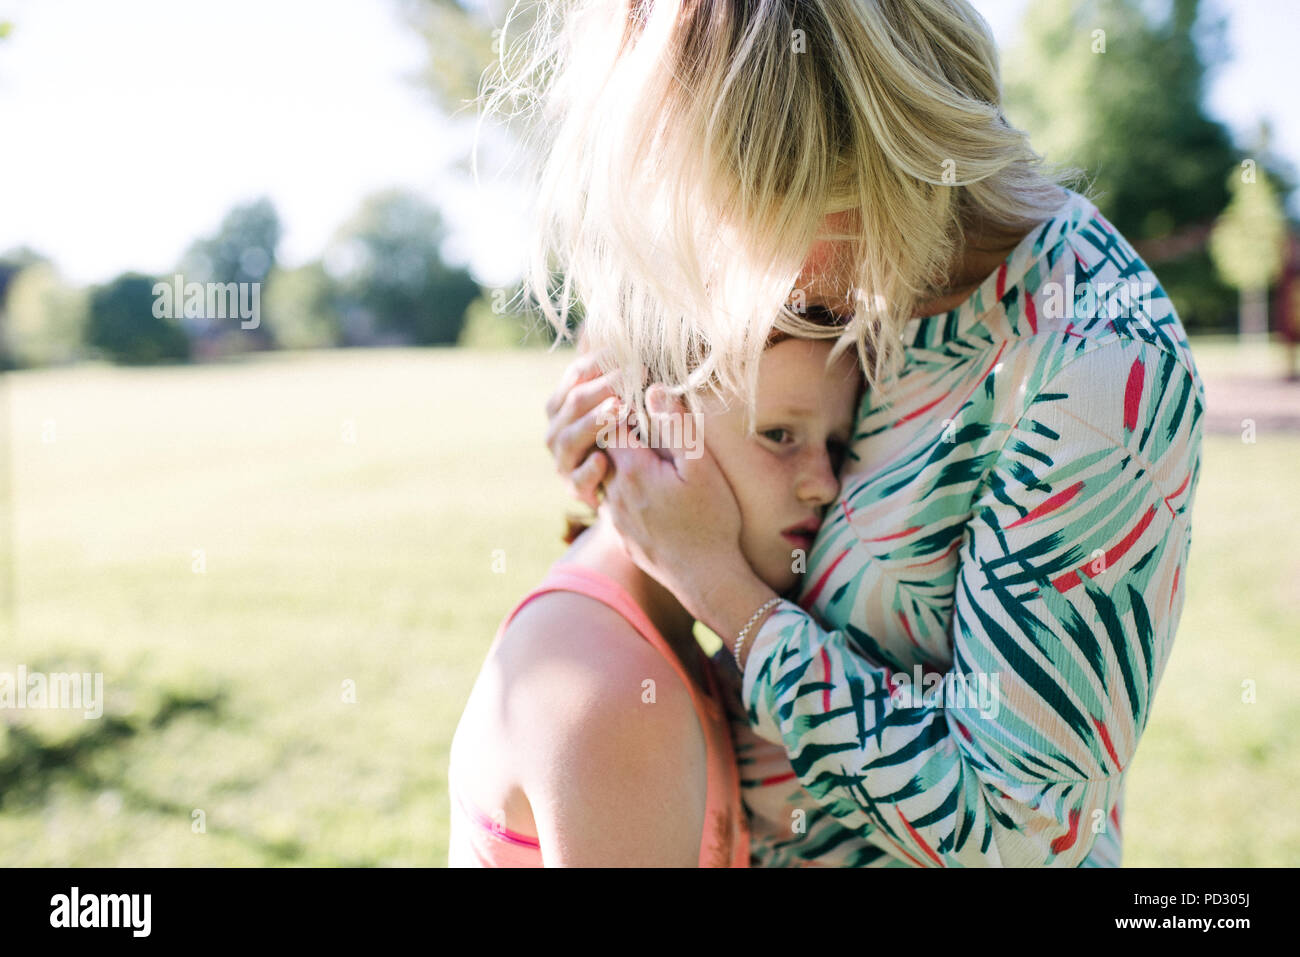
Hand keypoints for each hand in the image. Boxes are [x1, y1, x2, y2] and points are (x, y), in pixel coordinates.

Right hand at [543, 348, 619, 509]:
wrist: (629, 489)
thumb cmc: (626, 437)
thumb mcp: (623, 403)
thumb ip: (619, 374)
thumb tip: (609, 329)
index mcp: (565, 404)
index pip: (576, 374)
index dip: (599, 360)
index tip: (628, 351)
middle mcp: (558, 430)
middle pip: (573, 403)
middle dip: (603, 386)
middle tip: (635, 374)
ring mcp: (563, 461)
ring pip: (570, 438)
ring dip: (594, 422)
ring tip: (620, 409)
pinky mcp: (575, 488)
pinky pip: (577, 480)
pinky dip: (589, 470)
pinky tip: (604, 460)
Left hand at [601, 385, 750, 622]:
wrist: (706, 578)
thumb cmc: (711, 520)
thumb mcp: (702, 467)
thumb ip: (676, 427)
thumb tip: (654, 390)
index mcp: (632, 471)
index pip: (611, 426)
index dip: (623, 409)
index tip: (639, 401)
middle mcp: (615, 493)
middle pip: (605, 452)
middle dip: (618, 435)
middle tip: (642, 424)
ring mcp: (616, 518)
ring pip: (608, 479)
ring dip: (621, 464)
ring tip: (648, 457)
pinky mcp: (624, 536)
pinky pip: (616, 504)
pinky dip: (626, 491)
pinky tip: (650, 492)